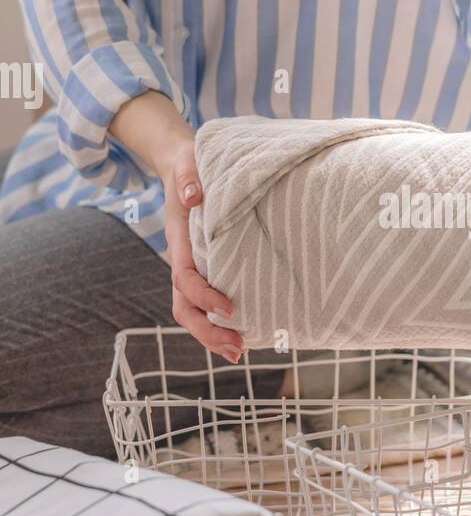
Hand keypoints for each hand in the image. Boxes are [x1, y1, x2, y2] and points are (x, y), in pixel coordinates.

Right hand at [161, 139, 243, 362]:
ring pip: (193, 311)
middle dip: (207, 332)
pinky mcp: (205, 268)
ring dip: (213, 334)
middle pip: (184, 307)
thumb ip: (189, 179)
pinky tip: (245, 333)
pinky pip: (206, 303)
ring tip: (241, 351)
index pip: (185, 279)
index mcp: (179, 240)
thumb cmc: (189, 165)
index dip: (204, 297)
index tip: (229, 308)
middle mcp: (183, 259)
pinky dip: (220, 322)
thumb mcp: (187, 164)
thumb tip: (194, 197)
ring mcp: (192, 267)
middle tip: (238, 349)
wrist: (182, 166)